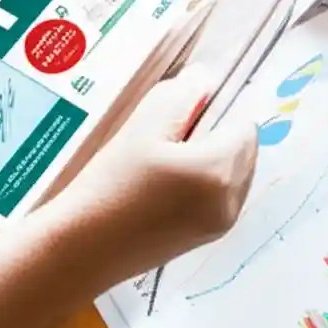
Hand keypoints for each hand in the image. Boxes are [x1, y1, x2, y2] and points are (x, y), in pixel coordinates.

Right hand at [44, 63, 258, 285]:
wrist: (82, 249)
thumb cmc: (109, 185)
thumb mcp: (142, 128)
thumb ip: (180, 96)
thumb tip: (206, 78)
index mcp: (220, 171)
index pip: (244, 125)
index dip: (218, 113)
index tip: (184, 117)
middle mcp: (232, 200)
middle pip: (245, 150)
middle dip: (217, 136)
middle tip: (170, 140)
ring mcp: (222, 223)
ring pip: (236, 173)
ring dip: (213, 160)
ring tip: (164, 164)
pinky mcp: (208, 238)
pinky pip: (222, 196)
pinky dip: (206, 184)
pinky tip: (165, 187)